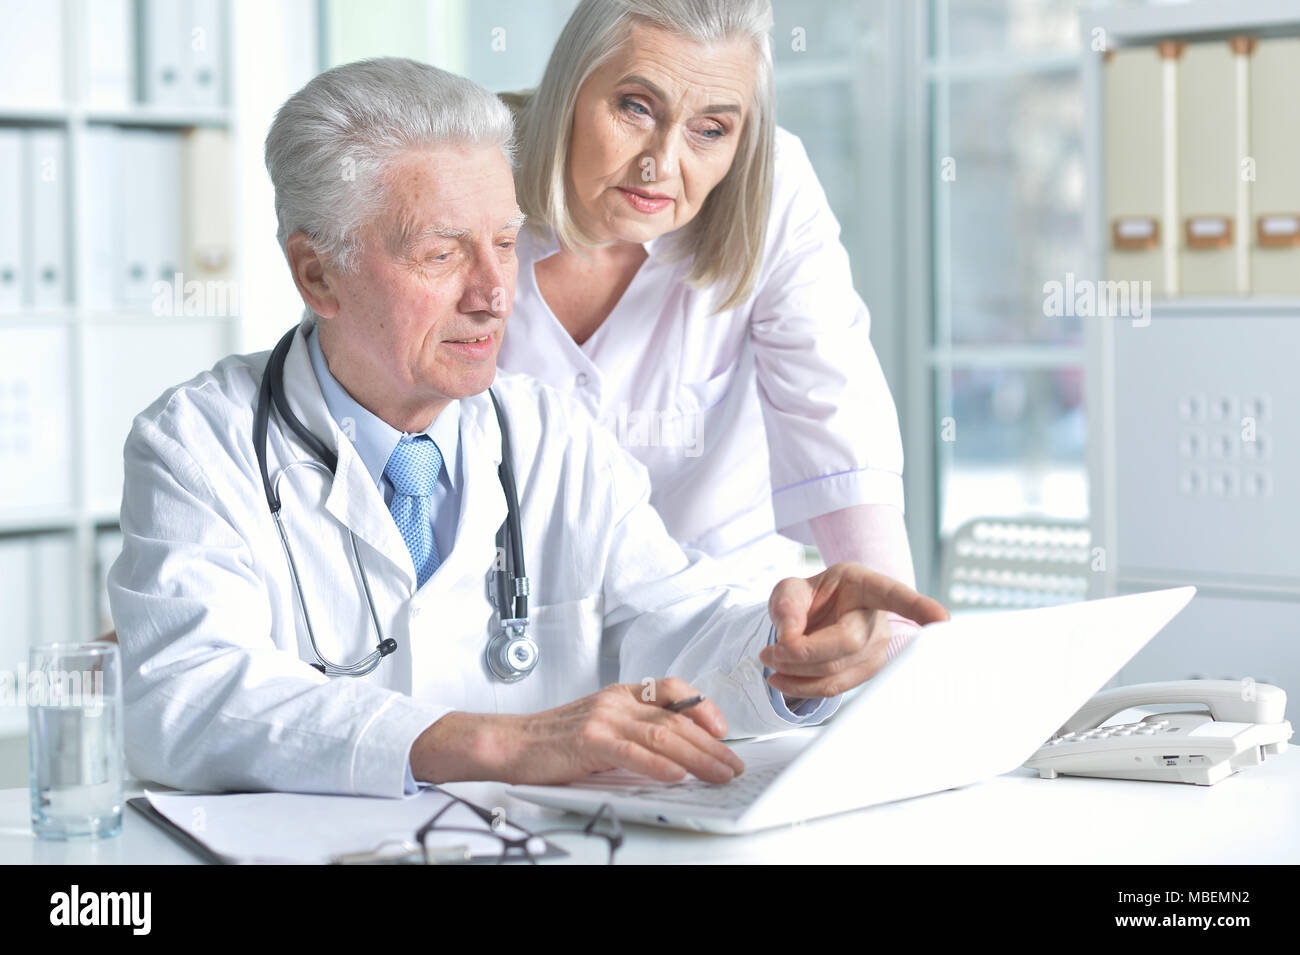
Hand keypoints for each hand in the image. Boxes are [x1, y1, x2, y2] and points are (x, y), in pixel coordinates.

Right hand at [409, 677, 744, 784]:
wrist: (509, 744)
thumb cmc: (553, 741)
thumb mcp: (601, 727)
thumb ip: (634, 734)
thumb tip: (676, 755)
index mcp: (620, 694)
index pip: (672, 690)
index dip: (702, 707)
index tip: (723, 729)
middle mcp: (615, 701)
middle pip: (675, 720)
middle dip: (711, 745)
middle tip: (734, 765)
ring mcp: (602, 719)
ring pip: (662, 736)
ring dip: (698, 758)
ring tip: (720, 775)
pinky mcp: (588, 742)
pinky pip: (632, 753)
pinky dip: (659, 765)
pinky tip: (678, 777)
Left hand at [758, 562, 949, 698]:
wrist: (816, 617)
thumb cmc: (811, 598)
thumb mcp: (791, 588)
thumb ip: (787, 603)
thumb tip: (789, 636)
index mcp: (867, 585)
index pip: (894, 595)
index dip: (919, 607)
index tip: (942, 620)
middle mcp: (879, 619)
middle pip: (847, 643)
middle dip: (802, 652)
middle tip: (768, 651)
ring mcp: (876, 651)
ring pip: (839, 672)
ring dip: (797, 674)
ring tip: (769, 662)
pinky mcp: (864, 675)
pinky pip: (835, 688)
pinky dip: (802, 688)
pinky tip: (782, 680)